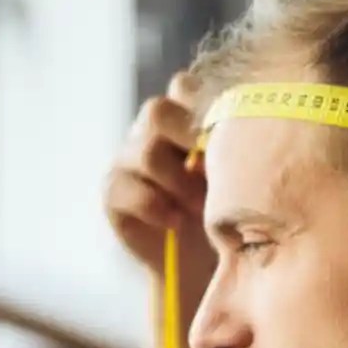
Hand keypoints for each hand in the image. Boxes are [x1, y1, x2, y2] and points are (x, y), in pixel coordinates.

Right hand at [104, 72, 214, 283]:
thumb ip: (227, 150)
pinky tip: (175, 222)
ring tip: (201, 207)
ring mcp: (128, 159)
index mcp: (183, 117)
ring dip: (179, 182)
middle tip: (213, 170)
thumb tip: (226, 143)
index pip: (183, 87)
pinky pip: (125, 189)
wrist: (201, 261)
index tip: (233, 136)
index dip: (205, 106)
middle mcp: (151, 132)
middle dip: (188, 138)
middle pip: (157, 111)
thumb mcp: (235, 177)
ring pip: (146, 153)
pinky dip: (155, 206)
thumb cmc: (227, 211)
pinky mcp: (113, 191)